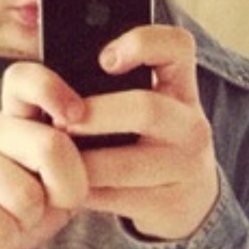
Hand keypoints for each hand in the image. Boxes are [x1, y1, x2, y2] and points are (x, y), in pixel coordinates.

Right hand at [0, 63, 89, 248]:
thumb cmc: (25, 206)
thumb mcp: (61, 184)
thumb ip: (75, 164)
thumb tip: (93, 157)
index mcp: (23, 119)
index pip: (26, 80)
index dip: (54, 92)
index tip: (76, 117)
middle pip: (50, 147)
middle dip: (68, 189)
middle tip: (54, 202)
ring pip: (25, 196)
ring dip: (31, 221)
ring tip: (17, 219)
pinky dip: (6, 240)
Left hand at [68, 25, 218, 240]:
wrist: (190, 202)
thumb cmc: (152, 143)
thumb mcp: (150, 108)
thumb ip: (116, 86)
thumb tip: (56, 75)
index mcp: (182, 90)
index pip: (178, 47)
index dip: (142, 43)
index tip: (105, 60)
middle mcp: (192, 126)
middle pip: (145, 109)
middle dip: (93, 115)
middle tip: (59, 123)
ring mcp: (186, 168)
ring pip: (119, 164)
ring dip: (77, 161)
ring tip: (55, 157)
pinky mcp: (169, 205)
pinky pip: (112, 197)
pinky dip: (81, 191)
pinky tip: (69, 185)